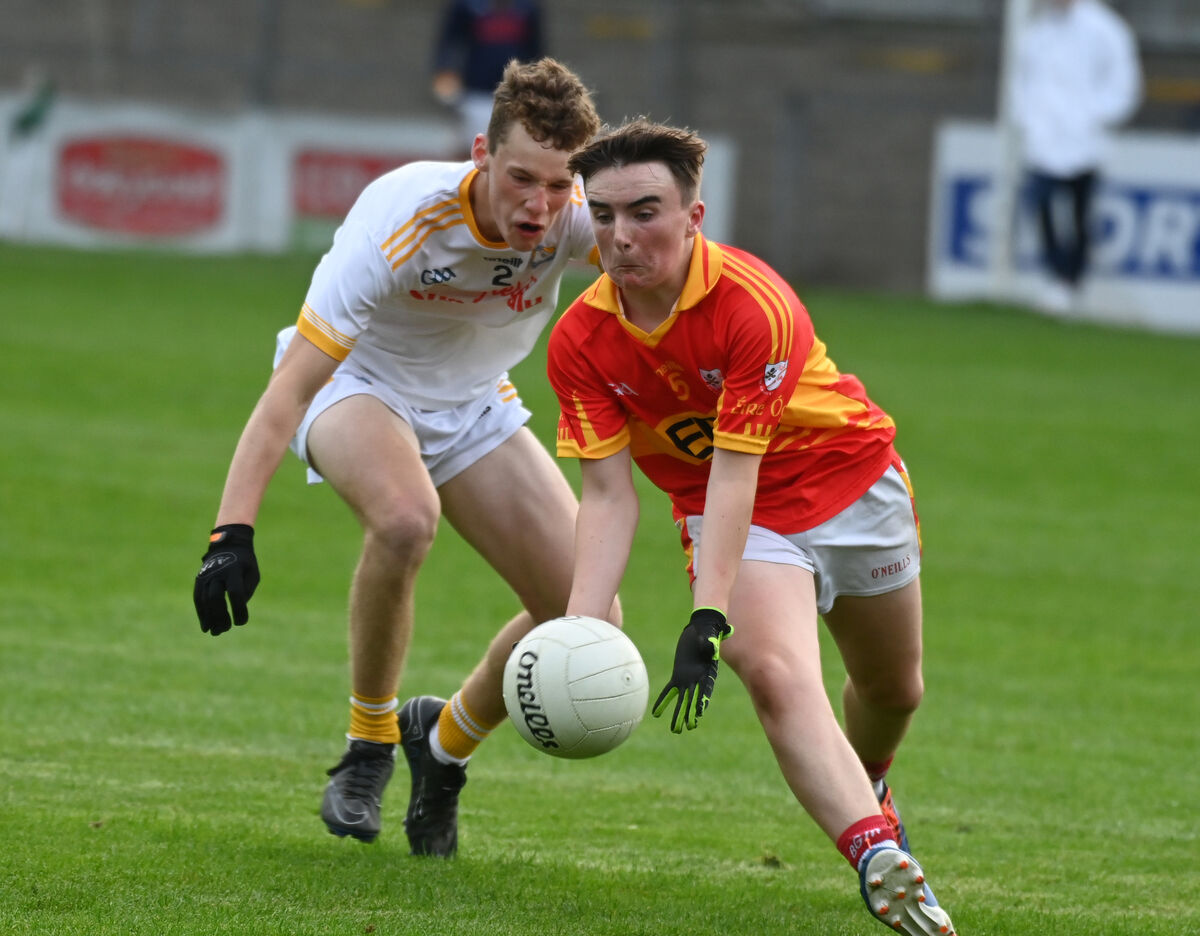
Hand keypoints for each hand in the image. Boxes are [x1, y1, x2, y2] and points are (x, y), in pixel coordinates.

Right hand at [193, 524, 259, 635]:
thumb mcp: (252, 573)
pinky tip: (206, 626)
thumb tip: (238, 607)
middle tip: (226, 629)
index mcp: (234, 570)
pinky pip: (198, 599)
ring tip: (216, 632)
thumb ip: (247, 590)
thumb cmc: (245, 563)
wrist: (228, 545)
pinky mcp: (199, 580)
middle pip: (215, 598)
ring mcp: (206, 576)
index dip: (238, 610)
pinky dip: (201, 613)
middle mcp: (218, 573)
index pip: (235, 593)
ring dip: (209, 618)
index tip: (241, 622)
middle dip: (220, 616)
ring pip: (204, 600)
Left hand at [652, 608, 732, 732]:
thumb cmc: (708, 631)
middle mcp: (698, 679)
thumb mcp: (710, 636)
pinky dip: (664, 701)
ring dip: (678, 714)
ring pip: (682, 700)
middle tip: (686, 728)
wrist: (701, 628)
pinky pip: (670, 690)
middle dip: (689, 714)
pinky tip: (656, 713)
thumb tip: (712, 648)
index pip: (705, 689)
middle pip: (693, 699)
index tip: (698, 714)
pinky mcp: (678, 675)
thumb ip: (711, 644)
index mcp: (708, 672)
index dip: (701, 702)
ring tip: (675, 729)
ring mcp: (688, 678)